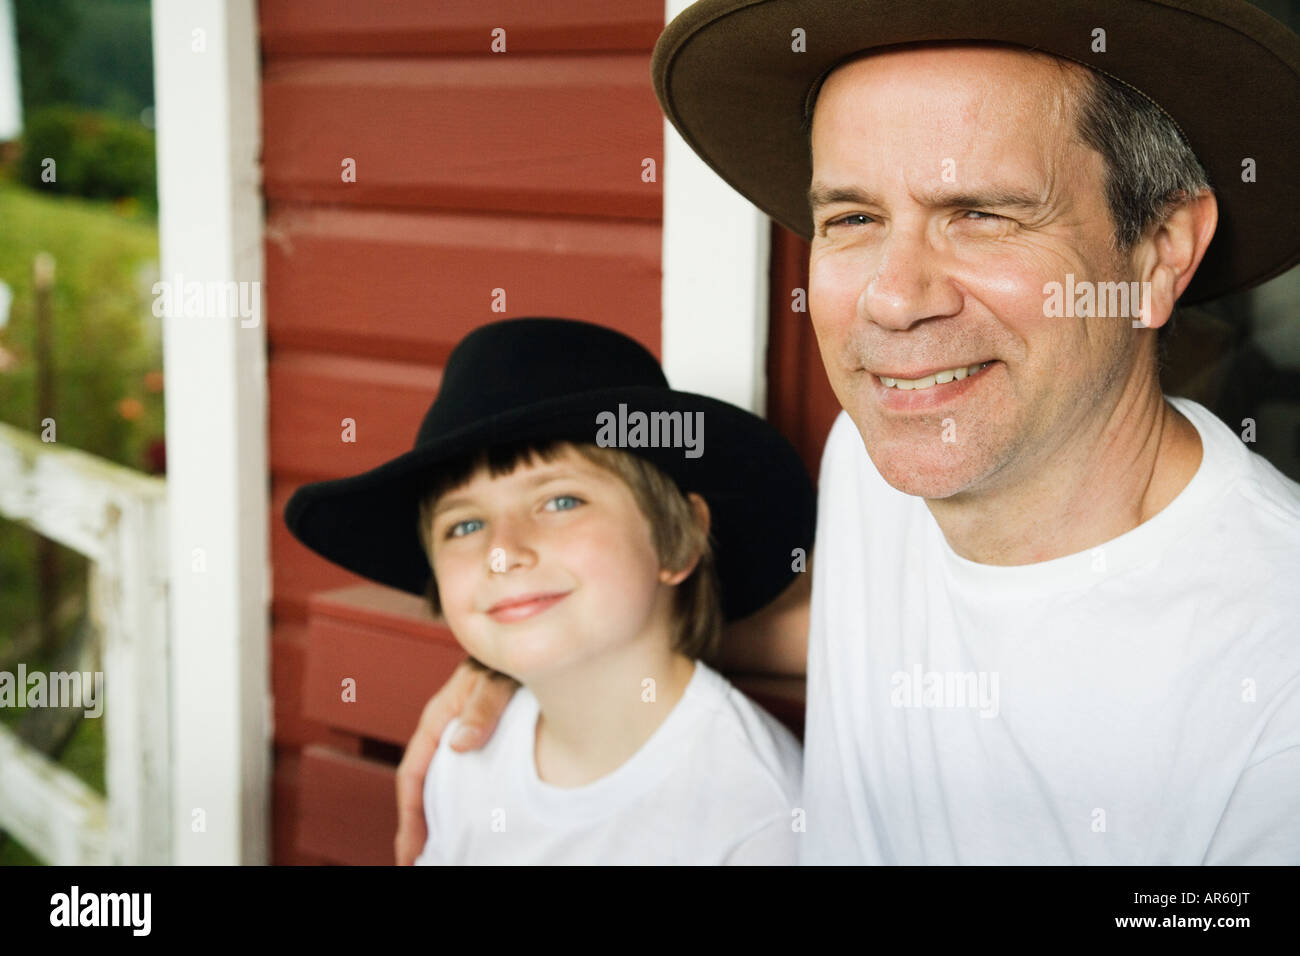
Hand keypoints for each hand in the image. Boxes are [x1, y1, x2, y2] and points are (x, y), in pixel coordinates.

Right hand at [394, 657, 520, 864]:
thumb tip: (459, 745)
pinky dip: (467, 804)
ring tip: (442, 853)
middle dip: (419, 827)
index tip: (412, 851)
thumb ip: (482, 707)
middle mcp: (449, 729)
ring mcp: (469, 735)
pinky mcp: (491, 739)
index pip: (413, 773)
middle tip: (418, 863)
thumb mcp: (496, 677)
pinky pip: (473, 777)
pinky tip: (480, 825)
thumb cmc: (512, 655)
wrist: (540, 640)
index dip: (410, 815)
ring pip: (447, 784)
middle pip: (425, 786)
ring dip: (441, 818)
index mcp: (439, 717)